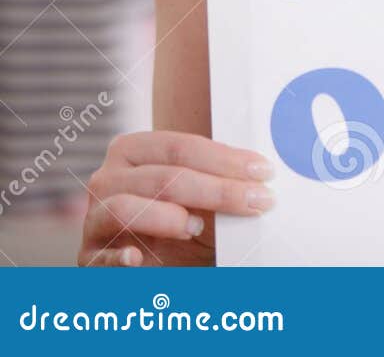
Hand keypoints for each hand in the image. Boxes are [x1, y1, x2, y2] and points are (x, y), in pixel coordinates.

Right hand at [78, 131, 274, 266]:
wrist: (166, 267)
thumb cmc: (191, 221)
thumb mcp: (208, 196)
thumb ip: (223, 177)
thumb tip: (262, 171)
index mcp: (134, 150)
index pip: (181, 147)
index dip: (226, 159)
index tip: (264, 172)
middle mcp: (108, 178)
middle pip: (164, 178)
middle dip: (218, 190)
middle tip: (257, 201)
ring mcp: (94, 218)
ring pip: (127, 208)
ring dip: (168, 217)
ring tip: (198, 227)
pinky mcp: (87, 258)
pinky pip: (99, 256)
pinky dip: (117, 257)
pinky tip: (137, 259)